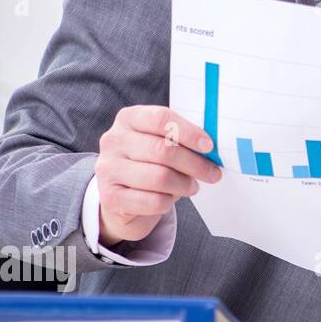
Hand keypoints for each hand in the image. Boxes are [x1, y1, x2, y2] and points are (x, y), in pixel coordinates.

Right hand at [95, 105, 221, 243]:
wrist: (123, 197)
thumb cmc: (151, 163)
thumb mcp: (163, 142)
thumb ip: (181, 139)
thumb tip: (210, 148)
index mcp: (129, 118)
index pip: (160, 119)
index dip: (189, 133)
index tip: (209, 146)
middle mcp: (113, 140)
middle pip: (163, 150)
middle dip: (195, 164)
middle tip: (212, 173)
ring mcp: (108, 169)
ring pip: (160, 177)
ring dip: (184, 184)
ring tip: (192, 186)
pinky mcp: (110, 197)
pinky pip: (152, 201)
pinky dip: (168, 202)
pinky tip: (170, 199)